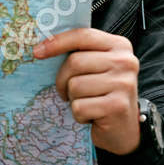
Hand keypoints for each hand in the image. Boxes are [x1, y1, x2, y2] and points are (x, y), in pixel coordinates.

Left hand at [34, 27, 140, 155]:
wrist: (124, 128)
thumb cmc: (103, 94)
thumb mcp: (98, 67)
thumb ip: (81, 53)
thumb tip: (43, 46)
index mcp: (119, 46)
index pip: (83, 35)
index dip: (57, 42)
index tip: (37, 52)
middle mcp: (125, 62)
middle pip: (75, 62)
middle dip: (63, 80)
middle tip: (67, 91)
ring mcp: (123, 84)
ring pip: (75, 86)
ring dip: (73, 99)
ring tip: (86, 103)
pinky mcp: (117, 106)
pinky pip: (79, 107)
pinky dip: (79, 115)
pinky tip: (92, 116)